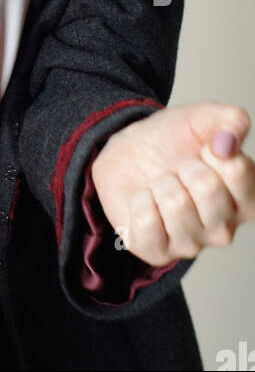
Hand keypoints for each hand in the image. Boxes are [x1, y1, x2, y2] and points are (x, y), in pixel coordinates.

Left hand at [91, 101, 254, 266]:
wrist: (129, 153)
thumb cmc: (172, 142)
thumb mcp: (203, 118)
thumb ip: (229, 119)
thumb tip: (229, 140)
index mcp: (245, 199)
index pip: (238, 169)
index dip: (212, 148)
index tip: (205, 150)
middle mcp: (224, 229)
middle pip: (208, 187)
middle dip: (185, 166)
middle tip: (178, 169)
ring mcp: (191, 244)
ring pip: (175, 203)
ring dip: (161, 183)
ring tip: (161, 185)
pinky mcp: (157, 253)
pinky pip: (147, 221)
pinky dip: (139, 200)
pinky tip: (145, 201)